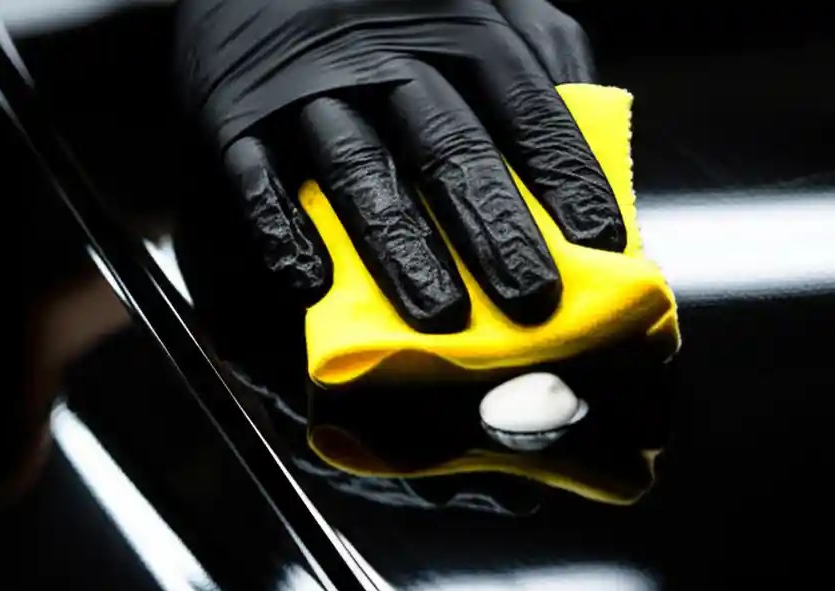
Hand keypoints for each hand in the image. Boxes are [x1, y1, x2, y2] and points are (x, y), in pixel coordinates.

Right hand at [175, 0, 624, 332]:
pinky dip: (283, 232)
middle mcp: (385, 57)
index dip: (565, 177)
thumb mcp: (473, 6)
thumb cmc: (383, 6)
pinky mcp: (233, 117)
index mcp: (457, 31)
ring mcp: (307, 89)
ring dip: (399, 246)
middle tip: (532, 300)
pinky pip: (256, 180)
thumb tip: (595, 127)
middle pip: (449, 147)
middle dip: (492, 227)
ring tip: (439, 317)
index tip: (601, 246)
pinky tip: (313, 288)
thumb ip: (538, 51)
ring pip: (358, 169)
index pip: (525, 109)